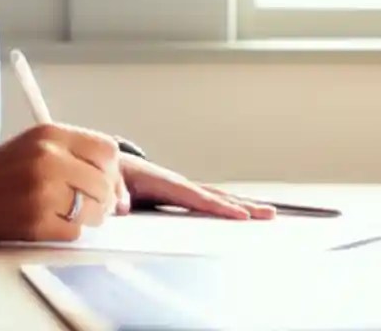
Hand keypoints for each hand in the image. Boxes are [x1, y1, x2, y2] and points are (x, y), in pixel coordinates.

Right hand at [0, 123, 121, 242]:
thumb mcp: (32, 147)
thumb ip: (73, 157)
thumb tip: (118, 191)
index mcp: (49, 134)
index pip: (107, 150)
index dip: (112, 172)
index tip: (106, 185)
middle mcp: (48, 157)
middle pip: (105, 183)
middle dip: (100, 200)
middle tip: (82, 204)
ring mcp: (42, 190)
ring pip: (95, 210)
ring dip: (85, 218)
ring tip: (59, 212)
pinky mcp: (35, 221)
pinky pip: (75, 233)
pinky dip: (65, 233)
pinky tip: (44, 223)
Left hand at [117, 154, 276, 219]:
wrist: (111, 164)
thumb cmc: (113, 173)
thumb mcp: (112, 182)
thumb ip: (117, 192)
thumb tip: (121, 204)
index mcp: (164, 183)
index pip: (197, 198)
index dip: (219, 208)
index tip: (241, 217)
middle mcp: (179, 184)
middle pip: (217, 196)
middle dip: (244, 205)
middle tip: (269, 214)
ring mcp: (183, 189)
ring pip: (218, 197)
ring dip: (243, 205)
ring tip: (268, 212)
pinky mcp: (181, 195)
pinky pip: (210, 200)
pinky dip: (230, 206)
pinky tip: (244, 213)